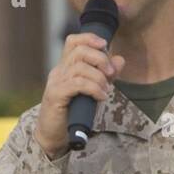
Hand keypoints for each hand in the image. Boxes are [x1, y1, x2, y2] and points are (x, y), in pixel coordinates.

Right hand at [34, 33, 125, 156]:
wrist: (54, 135)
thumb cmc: (73, 113)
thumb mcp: (92, 91)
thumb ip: (106, 75)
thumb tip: (120, 60)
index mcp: (65, 67)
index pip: (73, 42)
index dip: (89, 38)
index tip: (105, 45)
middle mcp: (59, 71)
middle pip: (79, 51)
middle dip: (100, 59)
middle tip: (111, 73)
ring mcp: (56, 82)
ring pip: (80, 67)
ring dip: (99, 77)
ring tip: (106, 90)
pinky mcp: (56, 95)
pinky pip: (77, 84)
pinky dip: (93, 88)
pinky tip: (101, 97)